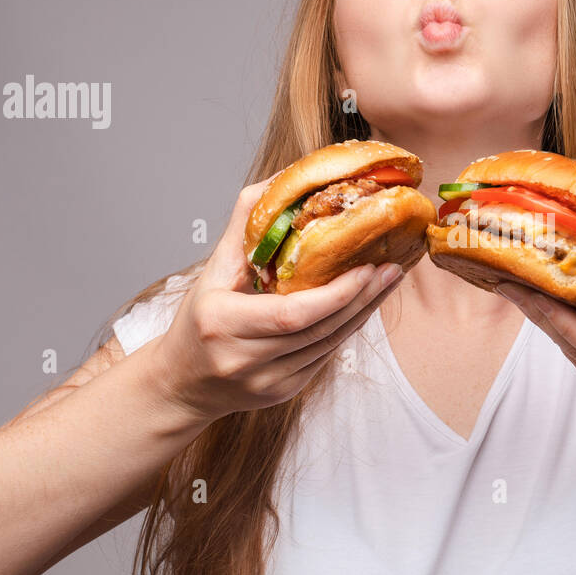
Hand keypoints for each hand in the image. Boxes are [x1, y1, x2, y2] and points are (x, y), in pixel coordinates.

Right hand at [150, 175, 405, 424]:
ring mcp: (267, 382)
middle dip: (362, 298)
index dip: (336, 294)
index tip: (367, 268)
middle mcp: (244, 359)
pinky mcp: (284, 393)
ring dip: (363, 313)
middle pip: (319, 330)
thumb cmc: (197, 322)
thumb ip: (245, 227)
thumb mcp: (211, 270)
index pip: (292, 314)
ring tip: (387, 282)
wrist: (183, 384)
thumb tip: (279, 181)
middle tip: (392, 268)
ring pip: (329, 346)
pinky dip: (347, 329)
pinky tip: (364, 305)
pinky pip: (325, 358)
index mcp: (223, 324)